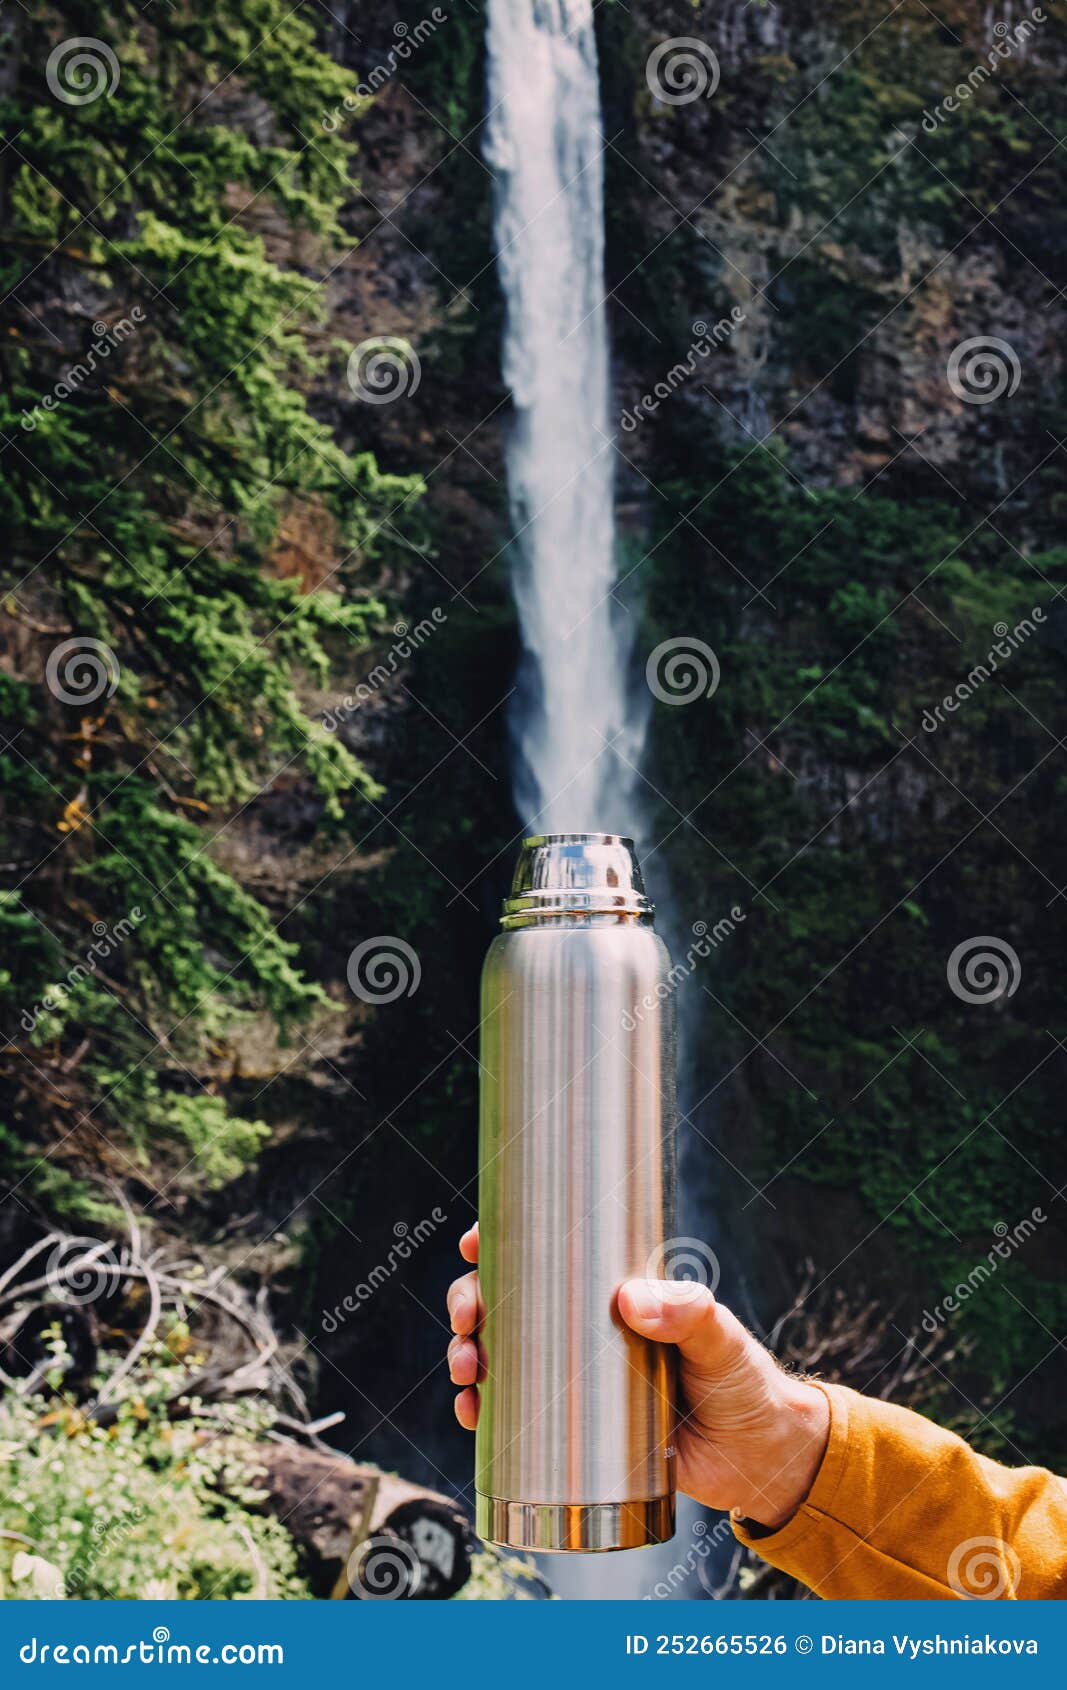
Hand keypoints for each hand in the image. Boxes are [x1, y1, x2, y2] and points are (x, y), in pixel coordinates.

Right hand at [446, 1224, 828, 1529]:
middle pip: (508, 1302)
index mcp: (614, 1293)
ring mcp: (576, 1379)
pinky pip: (515, 1415)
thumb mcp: (721, 1336)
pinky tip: (472, 1413)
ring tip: (467, 1371)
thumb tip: (630, 1299)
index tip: (475, 1240)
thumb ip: (688, 1311)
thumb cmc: (745, 1382)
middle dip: (471, 1302)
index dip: (501, 1241)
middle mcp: (586, 1330)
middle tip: (468, 1319)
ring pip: (502, 1355)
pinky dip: (483, 1412)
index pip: (548, 1252)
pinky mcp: (575, 1431)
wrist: (760, 1460)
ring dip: (467, 1355)